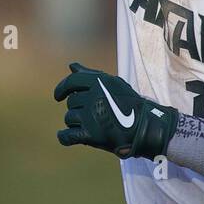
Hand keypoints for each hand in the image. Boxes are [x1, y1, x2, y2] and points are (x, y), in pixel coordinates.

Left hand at [54, 62, 178, 158]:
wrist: (146, 127)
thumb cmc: (129, 104)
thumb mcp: (113, 84)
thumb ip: (90, 75)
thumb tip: (71, 66)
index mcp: (99, 82)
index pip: (72, 81)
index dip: (62, 88)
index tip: (58, 96)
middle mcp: (94, 96)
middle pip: (72, 102)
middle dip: (77, 108)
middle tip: (92, 115)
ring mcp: (92, 116)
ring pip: (70, 118)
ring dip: (76, 122)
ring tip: (92, 125)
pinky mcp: (91, 134)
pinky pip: (67, 136)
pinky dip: (64, 137)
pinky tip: (66, 137)